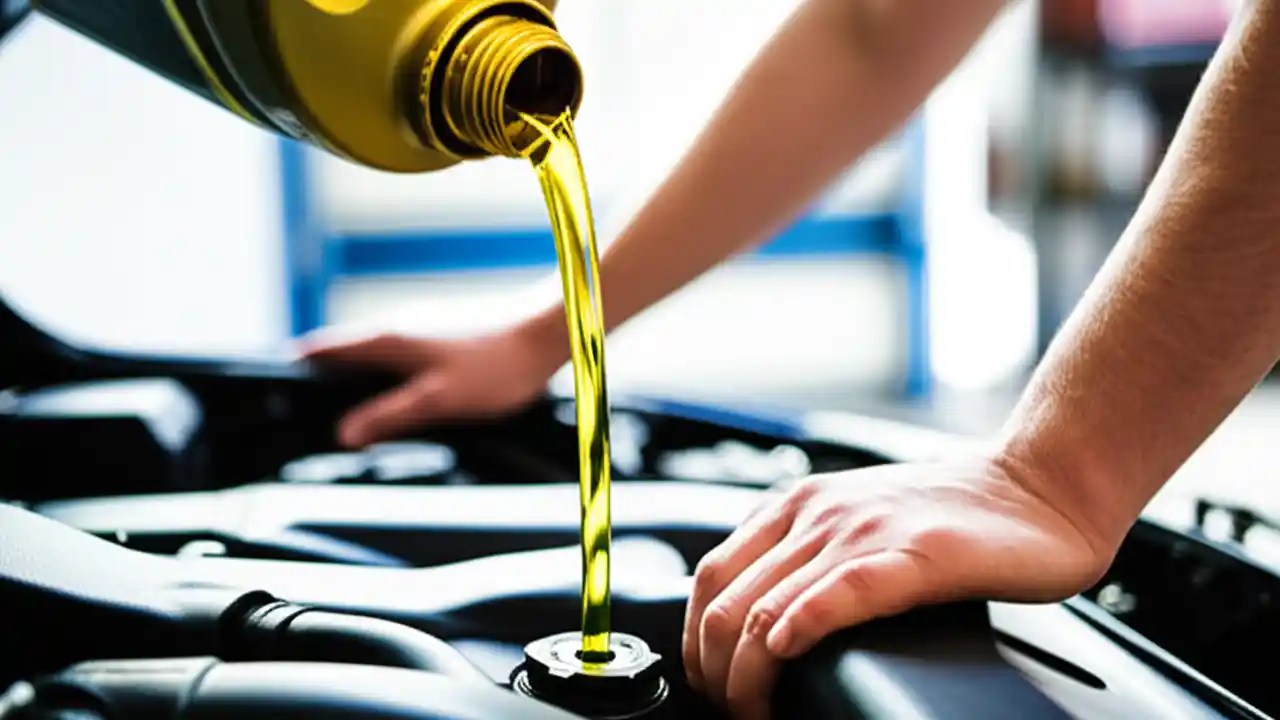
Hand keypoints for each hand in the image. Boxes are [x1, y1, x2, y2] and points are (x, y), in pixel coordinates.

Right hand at [299, 324, 563, 447]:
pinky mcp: (441, 337)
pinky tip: (397, 405)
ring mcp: (419, 330)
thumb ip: (388, 416)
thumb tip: (342, 434)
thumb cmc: (496, 367)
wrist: (545, 334)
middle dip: (320, 383)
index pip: (321, 349)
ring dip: (355, 382)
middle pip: (343, 355)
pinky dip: (385, 380)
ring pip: (372, 358)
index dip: (293, 371)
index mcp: (386, 339)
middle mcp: (396, 327)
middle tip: (303, 419)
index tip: (271, 397)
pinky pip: (398, 361)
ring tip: (346, 419)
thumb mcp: (438, 400)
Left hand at [683, 457, 1118, 719]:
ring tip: (758, 714)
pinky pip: (838, 592)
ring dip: (746, 676)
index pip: (709, 579)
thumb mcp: (856, 523)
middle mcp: (816, 513)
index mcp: (796, 506)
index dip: (698, 644)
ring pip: (764, 607)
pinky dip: (801, 626)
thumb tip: (759, 625)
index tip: (714, 687)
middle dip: (715, 674)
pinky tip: (790, 654)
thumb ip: (808, 558)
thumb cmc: (956, 515)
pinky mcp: (915, 555)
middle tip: (735, 713)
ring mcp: (862, 531)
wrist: (1042, 485)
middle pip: (724, 602)